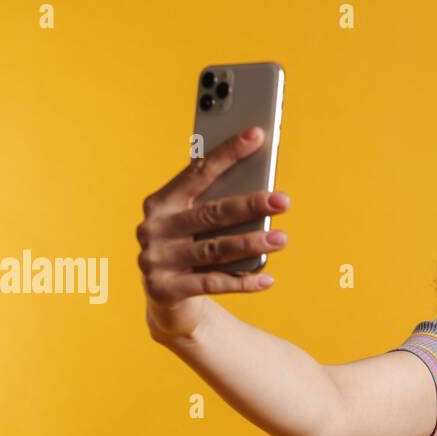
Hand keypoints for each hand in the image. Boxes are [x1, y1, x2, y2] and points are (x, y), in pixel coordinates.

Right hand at [137, 126, 290, 341]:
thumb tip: (263, 189)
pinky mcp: (164, 289)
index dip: (228, 152)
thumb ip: (216, 206)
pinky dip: (242, 282)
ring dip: (251, 243)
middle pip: (211, 213)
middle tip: (283, 201)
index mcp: (160, 202)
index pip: (198, 172)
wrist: (165, 300)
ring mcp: (155, 259)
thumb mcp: (197, 226)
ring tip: (281, 239)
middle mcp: (153, 227)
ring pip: (214, 249)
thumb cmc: (190, 250)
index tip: (257, 135)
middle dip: (250, 205)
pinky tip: (267, 278)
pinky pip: (211, 283)